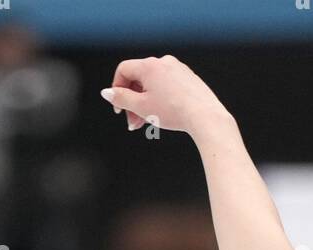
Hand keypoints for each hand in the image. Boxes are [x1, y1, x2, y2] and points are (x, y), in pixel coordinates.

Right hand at [100, 54, 225, 136]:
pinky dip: (162, 100)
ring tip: (146, 124)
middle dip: (133, 102)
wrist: (206, 118)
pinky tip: (163, 116)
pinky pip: (169, 87)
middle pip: (140, 79)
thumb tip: (107, 92)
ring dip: (146, 104)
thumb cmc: (174, 112)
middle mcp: (164, 63)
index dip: (117, 88)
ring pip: (155, 85)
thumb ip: (121, 99)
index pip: (124, 70)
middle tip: (132, 122)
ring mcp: (179, 70)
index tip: (118, 107)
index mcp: (149, 65)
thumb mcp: (142, 108)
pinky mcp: (190, 79)